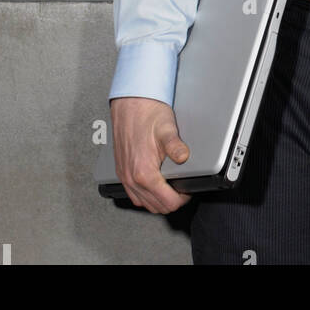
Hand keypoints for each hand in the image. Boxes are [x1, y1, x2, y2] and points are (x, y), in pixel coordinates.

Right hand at [110, 96, 192, 212]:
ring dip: (158, 201)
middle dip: (172, 201)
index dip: (182, 199)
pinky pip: (133, 195)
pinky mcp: (121, 172)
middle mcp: (131, 178)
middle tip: (182, 188)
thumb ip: (175, 146)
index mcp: (144, 172)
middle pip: (156, 207)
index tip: (188, 190)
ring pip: (143, 204)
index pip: (167, 202)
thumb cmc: (147, 113)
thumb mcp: (167, 128)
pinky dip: (146, 196)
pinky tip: (154, 185)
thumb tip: (184, 157)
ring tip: (171, 188)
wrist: (129, 103)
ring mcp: (124, 176)